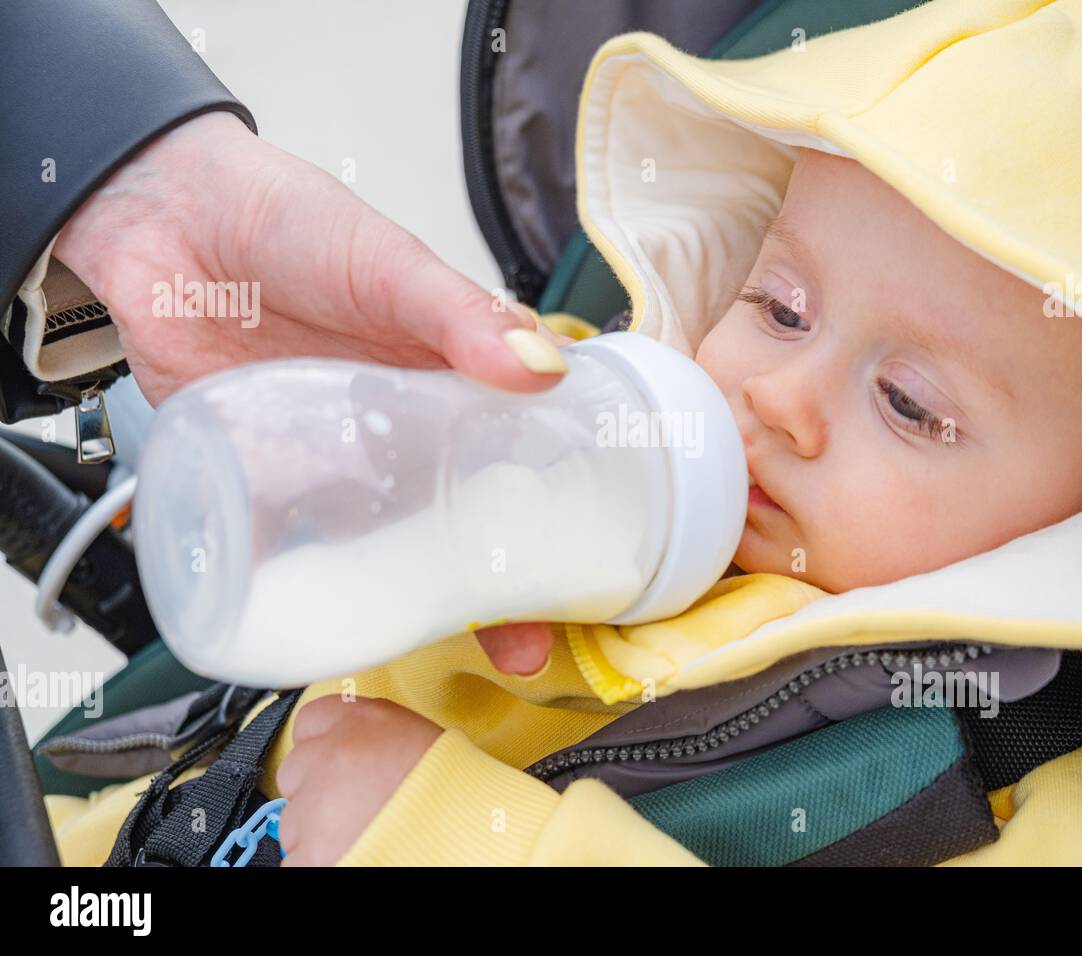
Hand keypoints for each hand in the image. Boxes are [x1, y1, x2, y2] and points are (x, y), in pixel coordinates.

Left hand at [55, 110, 565, 672]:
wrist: (162, 222)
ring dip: (427, 600)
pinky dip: (334, 587)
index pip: (529, 452)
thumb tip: (545, 368)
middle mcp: (409, 427)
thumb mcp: (388, 263)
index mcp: (457, 376)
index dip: (565, 511)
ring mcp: (345, 459)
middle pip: (471, 518)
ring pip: (399, 544)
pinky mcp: (277, 477)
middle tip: (527, 646)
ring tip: (453, 651)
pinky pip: (314, 545)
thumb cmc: (290, 222)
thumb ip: (459, 312)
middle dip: (504, 585)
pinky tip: (353, 628)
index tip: (597, 569)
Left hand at [277, 695, 441, 866]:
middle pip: (295, 770)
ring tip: (362, 830)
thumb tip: (351, 742)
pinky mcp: (311, 851)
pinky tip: (354, 851)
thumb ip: (372, 732)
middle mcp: (333, 755)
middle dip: (316, 788)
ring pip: (294, 818)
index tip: (332, 760)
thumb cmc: (455, 791)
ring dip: (318, 827)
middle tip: (353, 802)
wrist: (469, 836)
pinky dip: (319, 859)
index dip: (322, 744)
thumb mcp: (417, 736)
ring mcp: (316, 805)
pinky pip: (298, 856)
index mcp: (362, 720)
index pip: (310, 720)